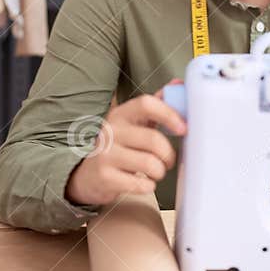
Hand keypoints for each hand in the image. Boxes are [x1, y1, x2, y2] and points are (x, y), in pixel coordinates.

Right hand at [65, 80, 185, 206]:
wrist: (86, 174)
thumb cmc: (117, 146)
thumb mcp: (132, 123)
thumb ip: (156, 105)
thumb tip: (178, 84)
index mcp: (120, 114)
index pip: (146, 104)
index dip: (169, 114)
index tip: (183, 128)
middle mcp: (111, 131)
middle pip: (153, 140)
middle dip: (169, 155)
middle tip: (168, 161)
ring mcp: (105, 154)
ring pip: (150, 164)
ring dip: (160, 172)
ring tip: (155, 172)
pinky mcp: (105, 177)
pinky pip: (141, 184)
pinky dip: (149, 186)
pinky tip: (143, 182)